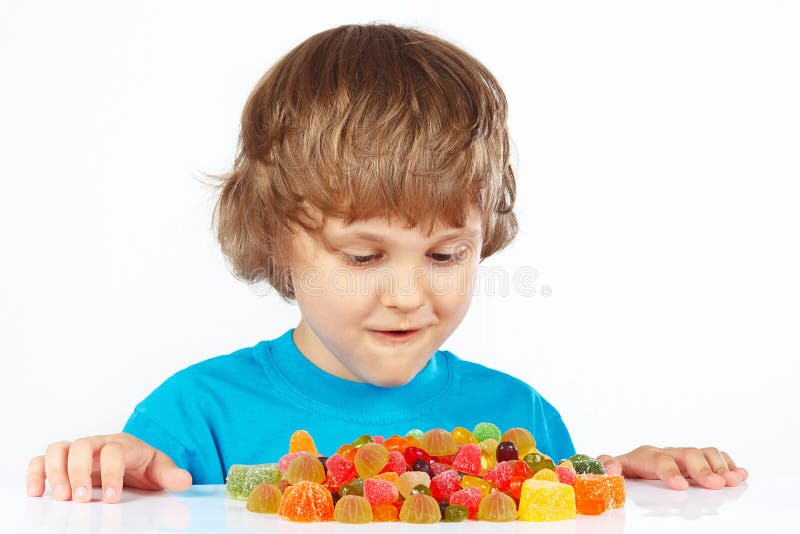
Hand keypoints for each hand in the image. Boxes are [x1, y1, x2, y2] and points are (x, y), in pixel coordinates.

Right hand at [26, 432, 191, 502]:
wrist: (131, 459)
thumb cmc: (143, 464)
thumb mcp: (159, 470)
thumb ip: (170, 475)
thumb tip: (185, 481)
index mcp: (122, 444)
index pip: (114, 452)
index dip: (111, 473)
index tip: (111, 498)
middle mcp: (97, 444)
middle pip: (81, 445)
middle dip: (78, 471)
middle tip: (80, 499)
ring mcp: (78, 451)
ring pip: (59, 448)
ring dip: (55, 471)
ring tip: (60, 497)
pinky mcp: (62, 461)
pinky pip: (41, 459)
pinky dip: (35, 472)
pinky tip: (37, 492)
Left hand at [596, 445, 747, 489]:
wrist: (632, 465)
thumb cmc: (624, 469)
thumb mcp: (611, 469)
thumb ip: (606, 466)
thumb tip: (610, 469)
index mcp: (646, 456)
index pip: (659, 460)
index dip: (670, 471)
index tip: (680, 486)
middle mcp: (668, 453)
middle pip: (687, 454)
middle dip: (702, 469)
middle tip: (715, 484)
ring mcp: (684, 457)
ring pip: (703, 453)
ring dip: (719, 465)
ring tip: (731, 480)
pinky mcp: (696, 462)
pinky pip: (714, 457)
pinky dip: (728, 464)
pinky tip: (739, 474)